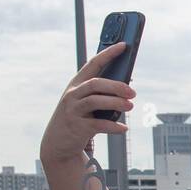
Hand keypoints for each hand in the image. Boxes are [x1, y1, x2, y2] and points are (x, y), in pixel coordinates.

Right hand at [39, 42, 133, 165]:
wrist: (57, 143)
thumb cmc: (78, 119)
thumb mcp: (86, 103)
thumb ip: (101, 94)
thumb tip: (128, 90)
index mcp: (77, 84)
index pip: (93, 63)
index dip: (108, 54)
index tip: (123, 45)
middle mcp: (72, 94)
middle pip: (95, 84)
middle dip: (116, 86)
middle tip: (133, 92)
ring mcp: (73, 111)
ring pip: (95, 101)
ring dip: (115, 103)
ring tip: (130, 106)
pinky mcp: (76, 128)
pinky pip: (97, 125)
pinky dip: (113, 127)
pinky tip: (124, 128)